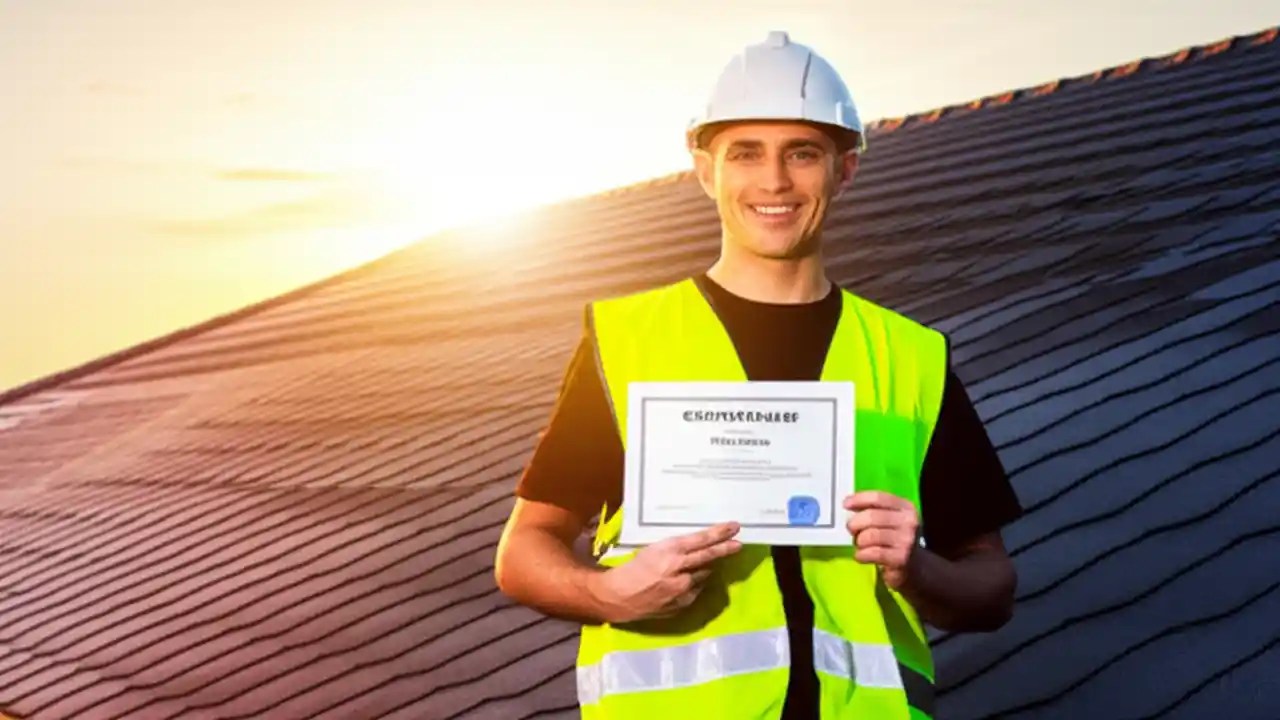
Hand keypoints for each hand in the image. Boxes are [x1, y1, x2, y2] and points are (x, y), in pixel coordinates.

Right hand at [589, 522, 741, 622]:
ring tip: (703, 564)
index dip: (720, 533)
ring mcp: (682, 588)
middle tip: (739, 544)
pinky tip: (686, 582)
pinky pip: (695, 590)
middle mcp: (679, 568)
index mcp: (670, 550)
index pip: (701, 540)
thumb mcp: (654, 550)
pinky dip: (694, 584)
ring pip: (704, 574)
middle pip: (709, 556)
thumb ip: (677, 550)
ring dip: (706, 568)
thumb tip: (699, 549)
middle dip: (725, 549)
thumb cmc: (633, 568)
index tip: (734, 528)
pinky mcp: (682, 603)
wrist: (619, 596)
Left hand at [844, 491, 921, 590]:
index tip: (845, 504)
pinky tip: (862, 556)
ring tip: (861, 545)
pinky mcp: (900, 559)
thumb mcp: (891, 520)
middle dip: (855, 523)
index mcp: (906, 507)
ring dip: (859, 541)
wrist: (914, 568)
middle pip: (872, 516)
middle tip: (852, 531)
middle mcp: (909, 522)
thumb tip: (849, 504)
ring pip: (869, 535)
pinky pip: (871, 553)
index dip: (859, 499)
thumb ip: (874, 510)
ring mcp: (906, 541)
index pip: (879, 497)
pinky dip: (861, 555)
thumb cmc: (895, 540)